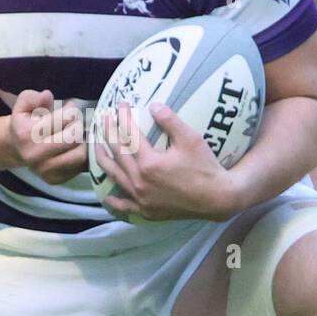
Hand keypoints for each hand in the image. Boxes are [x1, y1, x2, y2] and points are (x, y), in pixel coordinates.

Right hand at [8, 89, 87, 184]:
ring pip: (80, 154)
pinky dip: (79, 155)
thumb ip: (33, 97)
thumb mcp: (23, 104)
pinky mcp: (54, 179)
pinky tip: (72, 148)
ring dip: (81, 141)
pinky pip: (79, 166)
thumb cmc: (24, 122)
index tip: (69, 108)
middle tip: (73, 122)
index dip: (71, 110)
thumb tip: (47, 95)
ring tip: (74, 135)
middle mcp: (35, 155)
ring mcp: (45, 170)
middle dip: (77, 125)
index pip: (65, 118)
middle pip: (74, 136)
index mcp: (27, 134)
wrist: (16, 148)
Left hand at [95, 103, 240, 221]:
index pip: (130, 135)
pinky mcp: (147, 211)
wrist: (218, 199)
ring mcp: (141, 198)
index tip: (121, 104)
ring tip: (98, 147)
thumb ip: (170, 121)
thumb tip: (153, 105)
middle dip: (109, 133)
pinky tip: (107, 195)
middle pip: (118, 154)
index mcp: (149, 163)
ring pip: (116, 177)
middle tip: (104, 119)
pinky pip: (125, 206)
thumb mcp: (190, 139)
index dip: (124, 117)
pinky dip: (114, 200)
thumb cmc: (205, 167)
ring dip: (104, 160)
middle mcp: (140, 181)